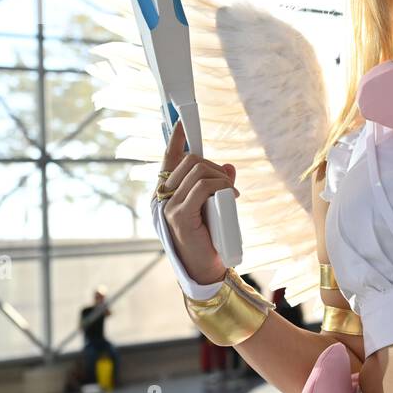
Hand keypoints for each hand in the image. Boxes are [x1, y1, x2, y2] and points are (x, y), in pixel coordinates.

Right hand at [159, 119, 238, 285]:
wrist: (207, 271)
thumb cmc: (210, 239)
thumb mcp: (215, 207)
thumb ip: (218, 186)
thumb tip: (229, 166)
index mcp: (166, 194)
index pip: (168, 159)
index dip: (176, 139)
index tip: (182, 121)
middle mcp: (162, 198)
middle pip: (190, 160)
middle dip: (214, 166)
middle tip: (228, 184)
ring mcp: (168, 206)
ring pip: (198, 171)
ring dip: (221, 178)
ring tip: (231, 195)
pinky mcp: (179, 216)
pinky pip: (203, 187)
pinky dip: (220, 187)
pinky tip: (230, 197)